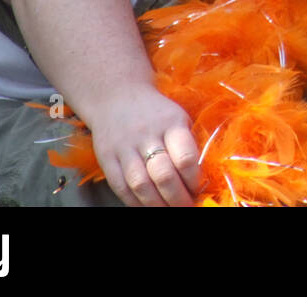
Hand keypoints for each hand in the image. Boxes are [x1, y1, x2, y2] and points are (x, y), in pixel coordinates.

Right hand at [84, 84, 200, 206]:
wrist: (116, 96)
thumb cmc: (156, 112)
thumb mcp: (178, 117)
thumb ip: (187, 144)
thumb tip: (199, 180)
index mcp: (171, 123)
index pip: (185, 157)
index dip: (193, 179)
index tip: (198, 189)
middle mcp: (147, 135)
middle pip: (163, 175)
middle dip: (178, 198)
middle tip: (186, 206)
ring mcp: (124, 148)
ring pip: (141, 185)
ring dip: (157, 205)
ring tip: (169, 210)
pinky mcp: (107, 159)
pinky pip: (121, 187)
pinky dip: (135, 203)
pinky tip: (147, 206)